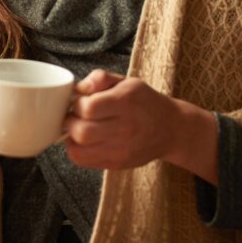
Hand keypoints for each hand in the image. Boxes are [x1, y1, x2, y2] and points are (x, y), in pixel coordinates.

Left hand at [64, 70, 181, 170]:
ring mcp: (121, 150)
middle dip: (71, 122)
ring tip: (78, 128)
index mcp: (126, 102)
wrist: (170, 130)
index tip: (80, 102)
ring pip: (79, 150)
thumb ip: (99, 78)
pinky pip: (84, 161)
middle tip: (75, 116)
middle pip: (82, 132)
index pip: (89, 108)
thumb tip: (77, 89)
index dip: (77, 104)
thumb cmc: (144, 102)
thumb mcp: (126, 81)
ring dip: (71, 137)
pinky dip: (76, 150)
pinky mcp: (117, 164)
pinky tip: (84, 141)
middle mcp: (125, 128)